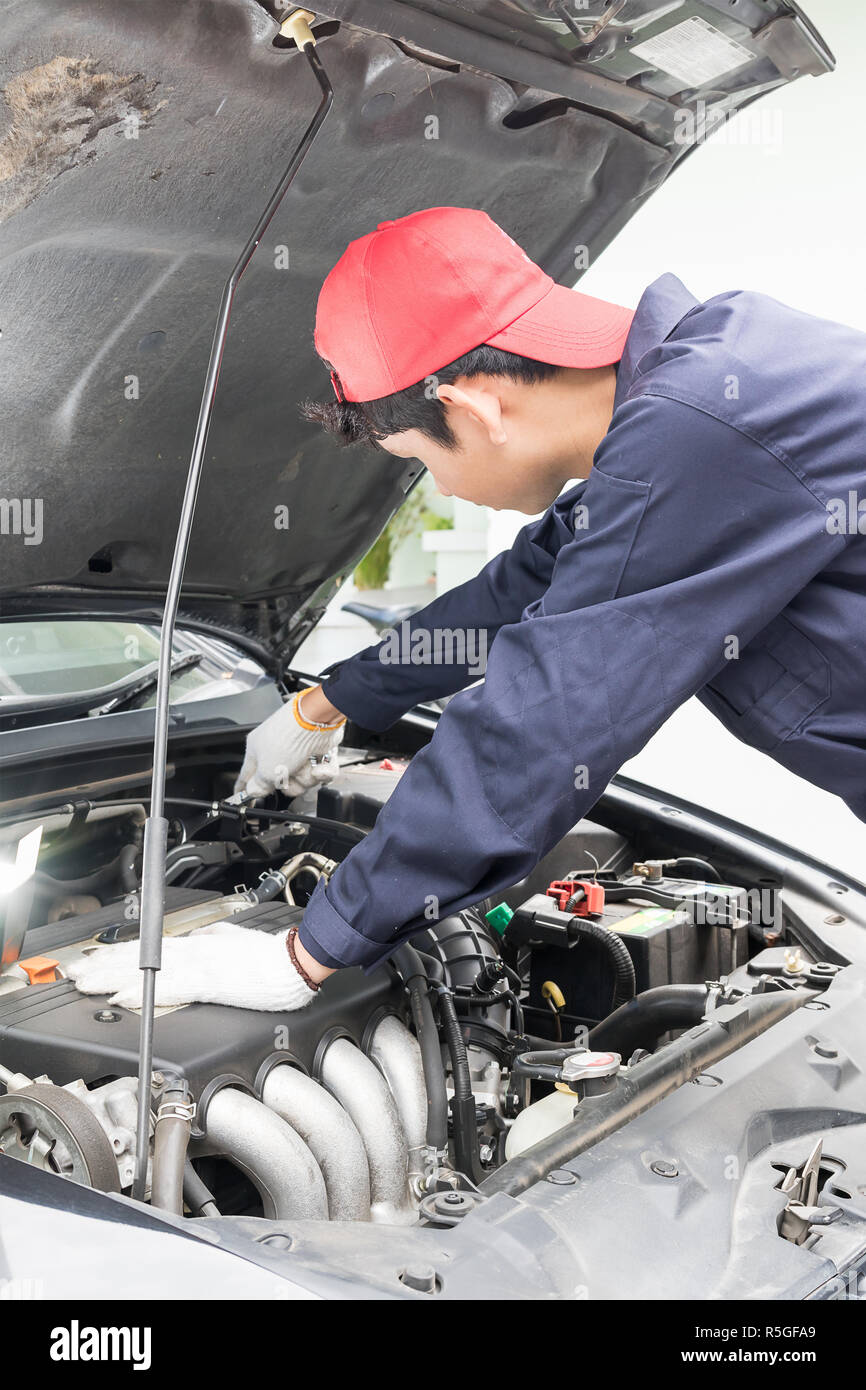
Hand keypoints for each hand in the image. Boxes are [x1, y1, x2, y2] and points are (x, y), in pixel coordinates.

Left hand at [67, 921, 317, 1011]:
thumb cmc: (271, 955)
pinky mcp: (208, 983)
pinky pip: (166, 989)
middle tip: (74, 972)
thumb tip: (203, 935)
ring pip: (144, 970)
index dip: (119, 953)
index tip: (95, 958)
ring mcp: (198, 966)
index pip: (150, 948)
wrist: (293, 962)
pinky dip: (142, 994)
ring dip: (111, 978)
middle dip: (103, 966)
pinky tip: (121, 999)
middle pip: (138, 957)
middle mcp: (192, 953)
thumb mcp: (237, 938)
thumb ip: (217, 937)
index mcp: (199, 945)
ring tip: (85, 983)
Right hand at [234, 688, 345, 798]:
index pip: (247, 774)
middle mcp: (278, 750)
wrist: (316, 722)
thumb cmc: (287, 738)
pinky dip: (323, 771)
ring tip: (308, 766)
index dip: (244, 787)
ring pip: (304, 780)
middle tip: (290, 776)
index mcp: (258, 750)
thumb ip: (259, 785)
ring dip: (308, 777)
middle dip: (291, 784)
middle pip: (282, 783)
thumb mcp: (266, 770)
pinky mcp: (318, 751)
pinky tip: (321, 765)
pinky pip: (321, 772)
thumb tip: (253, 792)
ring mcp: (299, 751)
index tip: (240, 796)